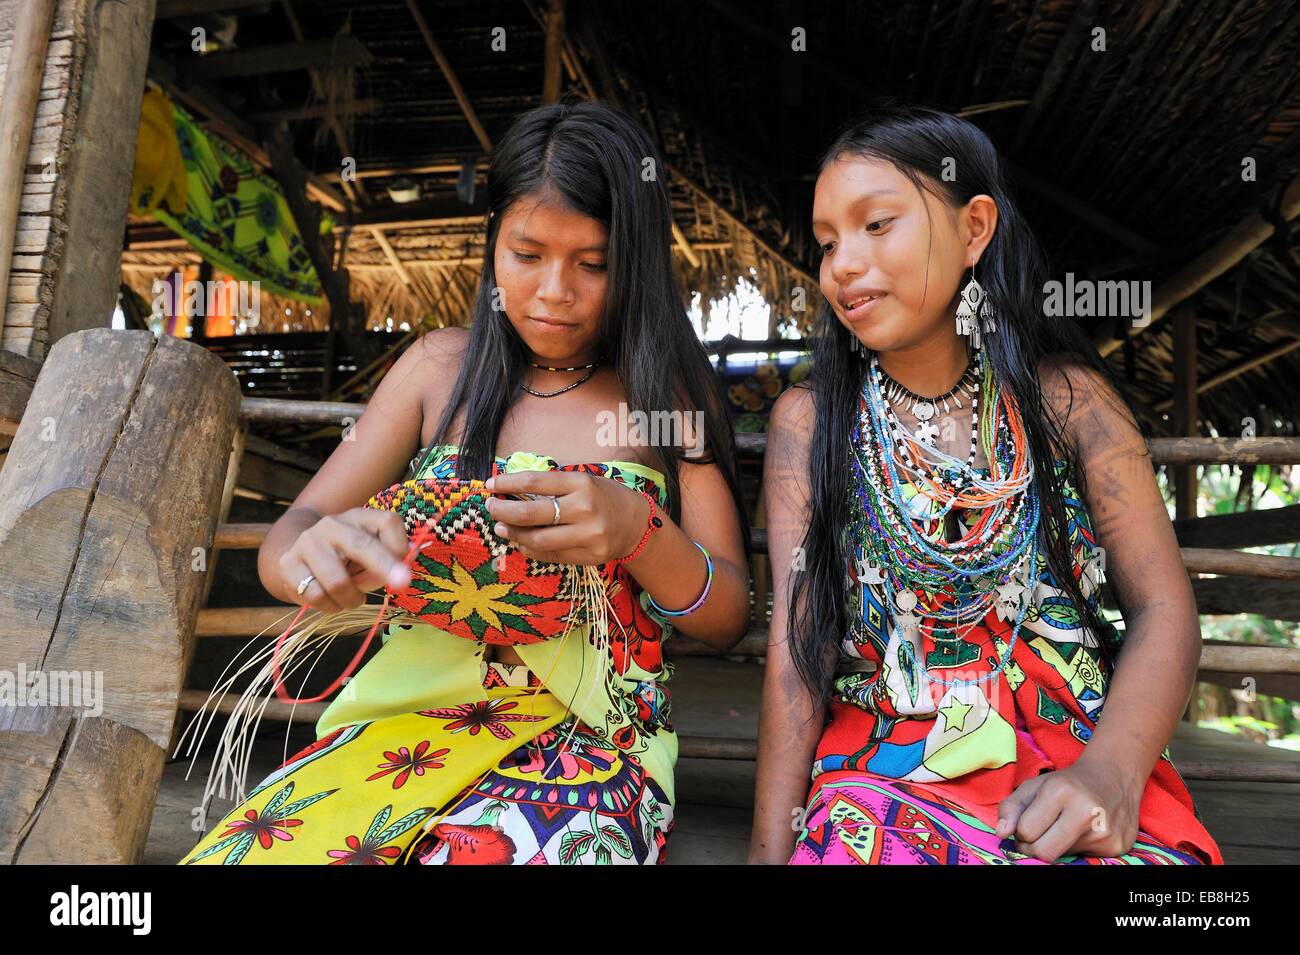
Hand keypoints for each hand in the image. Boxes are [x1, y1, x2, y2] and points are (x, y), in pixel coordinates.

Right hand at [278, 508, 412, 611]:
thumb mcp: (370, 553)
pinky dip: (330, 606)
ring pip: (337, 581)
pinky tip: (331, 601)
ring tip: (351, 599)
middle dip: (384, 567)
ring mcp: (308, 542)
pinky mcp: (288, 563)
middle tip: (402, 584)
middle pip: (362, 544)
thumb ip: (390, 557)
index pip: (387, 522)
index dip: (400, 548)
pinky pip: (315, 595)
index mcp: (359, 517)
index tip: (405, 573)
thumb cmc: (345, 558)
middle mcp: (333, 524)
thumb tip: (408, 563)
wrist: (297, 555)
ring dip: (351, 600)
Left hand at [483, 470, 649, 564]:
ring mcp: (588, 536)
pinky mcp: (589, 557)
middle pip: (531, 513)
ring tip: (502, 528)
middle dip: (503, 511)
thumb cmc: (603, 497)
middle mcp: (585, 509)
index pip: (534, 482)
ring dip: (514, 534)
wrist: (636, 524)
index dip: (507, 483)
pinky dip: (530, 549)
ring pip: (537, 540)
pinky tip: (522, 541)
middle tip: (491, 508)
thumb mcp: (582, 482)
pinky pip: (550, 555)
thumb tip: (509, 492)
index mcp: (581, 484)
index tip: (490, 485)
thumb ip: (551, 487)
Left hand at [995, 758, 1142, 861]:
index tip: (1027, 824)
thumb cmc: (1067, 783)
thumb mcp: (1034, 786)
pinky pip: (1084, 859)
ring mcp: (1105, 831)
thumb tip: (1001, 834)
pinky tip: (1083, 832)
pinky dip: (1076, 848)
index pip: (1026, 832)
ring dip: (1055, 846)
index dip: (1021, 832)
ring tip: (1063, 828)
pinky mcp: (1118, 846)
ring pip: (1063, 857)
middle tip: (1038, 834)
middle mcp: (1086, 811)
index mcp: (1061, 791)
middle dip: (1033, 847)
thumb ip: (1010, 807)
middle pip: (1044, 852)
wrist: (1114, 777)